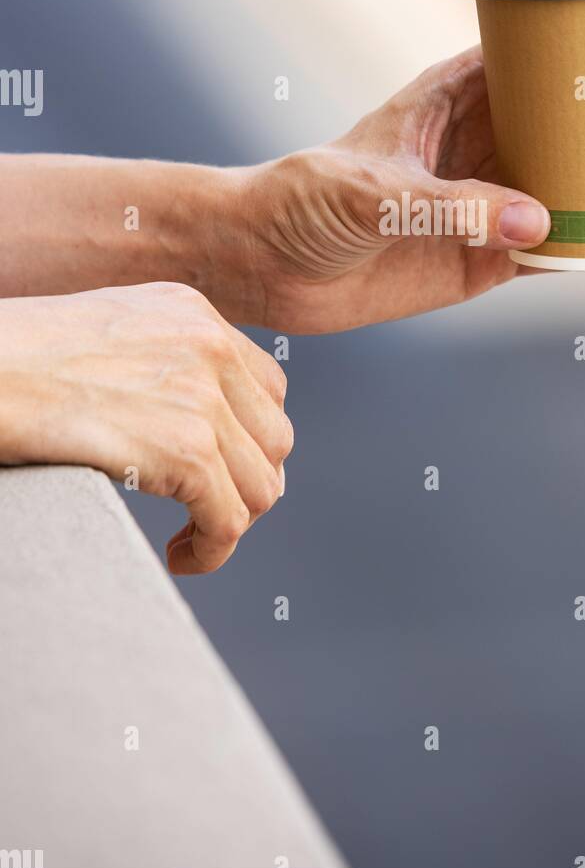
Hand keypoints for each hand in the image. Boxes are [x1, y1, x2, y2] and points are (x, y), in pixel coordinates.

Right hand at [0, 282, 292, 573]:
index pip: (265, 385)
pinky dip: (210, 551)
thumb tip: (177, 415)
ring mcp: (202, 396)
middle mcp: (208, 344)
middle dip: (245, 482)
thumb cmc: (9, 359)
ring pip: (261, 484)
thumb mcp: (102, 332)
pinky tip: (179, 556)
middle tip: (205, 510)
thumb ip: (155, 356)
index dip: (248, 439)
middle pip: (274, 437)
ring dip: (229, 521)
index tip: (218, 472)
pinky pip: (229, 520)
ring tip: (190, 537)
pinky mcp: (185, 449)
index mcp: (190, 311)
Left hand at [239, 46, 584, 332]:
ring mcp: (487, 202)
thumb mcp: (373, 193)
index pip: (548, 67)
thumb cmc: (302, 199)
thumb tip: (541, 223)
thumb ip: (453, 207)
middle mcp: (483, 144)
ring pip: (578, 193)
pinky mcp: (480, 258)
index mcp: (459, 97)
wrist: (262, 264)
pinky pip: (553, 252)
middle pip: (581, 130)